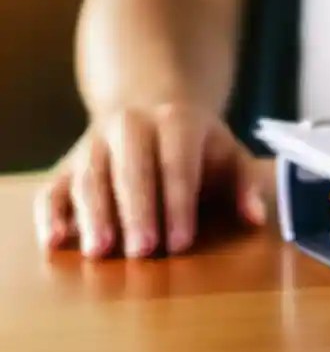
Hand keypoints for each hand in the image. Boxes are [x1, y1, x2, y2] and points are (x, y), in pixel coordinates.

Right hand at [34, 103, 269, 258]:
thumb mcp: (228, 151)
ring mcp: (93, 143)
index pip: (177, 165)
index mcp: (175, 121)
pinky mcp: (67, 163)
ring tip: (101, 251)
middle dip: (137, 213)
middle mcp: (129, 126)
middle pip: (131, 172)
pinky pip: (54, 187)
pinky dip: (51, 214)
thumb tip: (257, 218)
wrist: (148, 100)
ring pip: (90, 179)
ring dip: (95, 216)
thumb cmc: (195, 141)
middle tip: (143, 251)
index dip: (179, 205)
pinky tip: (55, 240)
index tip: (182, 241)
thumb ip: (246, 184)